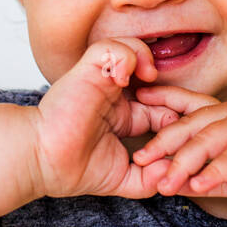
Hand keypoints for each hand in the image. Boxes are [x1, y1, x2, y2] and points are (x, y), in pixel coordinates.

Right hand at [33, 39, 181, 199]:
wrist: (44, 162)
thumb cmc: (74, 169)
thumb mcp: (124, 178)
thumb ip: (151, 179)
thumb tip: (175, 173)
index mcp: (126, 117)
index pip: (163, 104)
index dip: (177, 111)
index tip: (182, 127)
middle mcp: (116, 95)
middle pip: (152, 72)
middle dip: (168, 84)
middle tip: (173, 99)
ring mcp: (102, 80)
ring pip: (132, 49)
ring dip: (145, 58)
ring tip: (148, 78)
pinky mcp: (88, 70)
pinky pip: (111, 48)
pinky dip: (124, 55)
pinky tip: (123, 79)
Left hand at [129, 84, 226, 206]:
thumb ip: (205, 177)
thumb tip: (172, 184)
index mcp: (225, 115)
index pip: (187, 104)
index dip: (161, 100)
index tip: (135, 102)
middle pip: (189, 123)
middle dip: (162, 141)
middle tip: (141, 159)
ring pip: (207, 140)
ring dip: (183, 162)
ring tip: (165, 182)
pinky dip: (213, 172)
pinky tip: (198, 187)